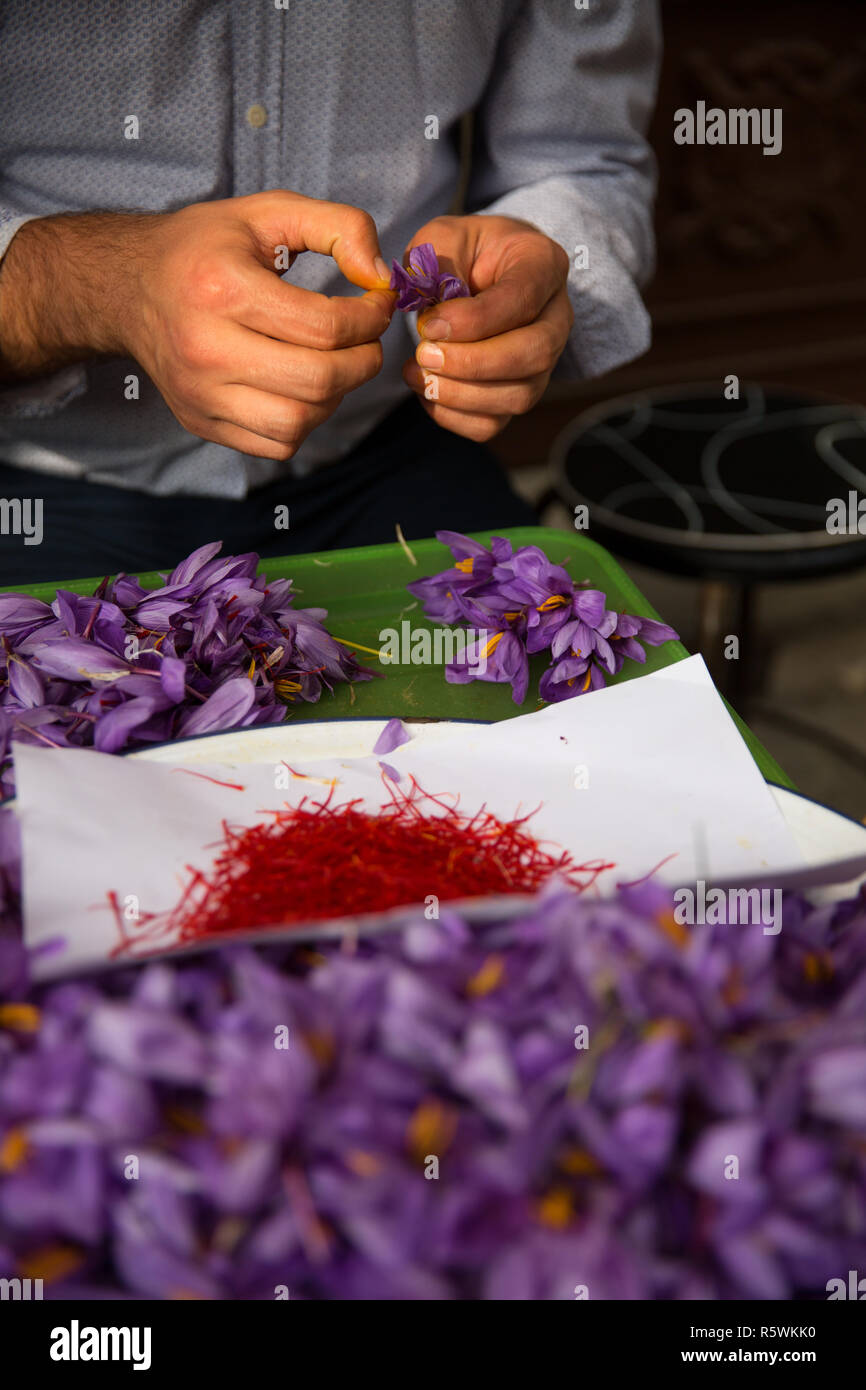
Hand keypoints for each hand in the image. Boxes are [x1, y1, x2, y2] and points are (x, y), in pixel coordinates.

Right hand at [0, 191, 394, 459]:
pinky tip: (302, 388)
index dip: (369, 319)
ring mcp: (200, 394)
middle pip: (317, 380)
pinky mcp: (201, 422)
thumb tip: (380, 276)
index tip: (377, 306)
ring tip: (336, 365)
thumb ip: (338, 226)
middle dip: (363, 362)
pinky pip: (276, 445)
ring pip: (299, 422)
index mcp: (222, 289)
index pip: (323, 326)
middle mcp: (206, 348)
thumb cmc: (205, 248)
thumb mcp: (267, 212)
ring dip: (336, 397)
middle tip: (368, 342)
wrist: (127, 288)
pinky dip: (305, 422)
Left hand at [400, 214, 572, 441]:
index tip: (427, 324)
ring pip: (519, 396)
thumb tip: (427, 316)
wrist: (481, 271)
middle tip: (423, 354)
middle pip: (533, 354)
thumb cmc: (463, 252)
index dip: (474, 320)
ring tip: (416, 373)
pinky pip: (495, 423)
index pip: (521, 300)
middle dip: (472, 363)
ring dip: (460, 394)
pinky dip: (455, 418)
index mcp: (543, 265)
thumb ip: (432, 265)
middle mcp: (556, 317)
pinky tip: (427, 393)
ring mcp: (545, 362)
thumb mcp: (443, 237)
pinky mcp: (519, 392)